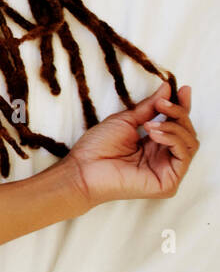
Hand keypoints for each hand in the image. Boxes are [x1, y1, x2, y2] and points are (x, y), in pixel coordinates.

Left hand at [61, 82, 197, 206]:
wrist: (82, 168)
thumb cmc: (97, 146)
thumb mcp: (126, 120)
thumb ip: (149, 107)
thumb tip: (167, 88)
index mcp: (153, 145)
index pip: (177, 125)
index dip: (182, 107)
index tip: (183, 89)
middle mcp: (163, 158)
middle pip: (187, 132)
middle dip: (178, 113)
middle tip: (163, 104)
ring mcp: (167, 171)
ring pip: (190, 143)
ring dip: (174, 126)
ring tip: (150, 124)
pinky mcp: (168, 183)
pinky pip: (184, 156)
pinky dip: (173, 139)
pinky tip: (154, 133)